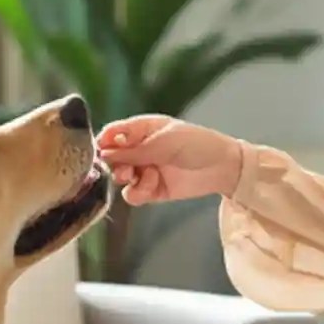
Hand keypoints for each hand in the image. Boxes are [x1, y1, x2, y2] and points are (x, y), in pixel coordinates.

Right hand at [95, 114, 241, 205]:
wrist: (223, 168)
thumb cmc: (198, 144)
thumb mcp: (164, 141)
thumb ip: (135, 150)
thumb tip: (105, 153)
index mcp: (142, 129)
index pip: (113, 133)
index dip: (104, 142)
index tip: (101, 152)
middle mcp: (141, 149)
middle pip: (113, 158)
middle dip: (115, 164)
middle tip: (126, 169)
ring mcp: (146, 169)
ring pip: (121, 178)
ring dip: (127, 179)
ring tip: (143, 176)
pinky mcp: (153, 189)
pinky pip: (134, 194)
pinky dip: (138, 193)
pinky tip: (151, 187)